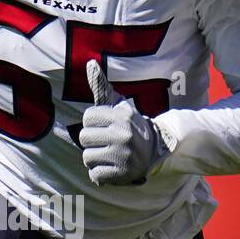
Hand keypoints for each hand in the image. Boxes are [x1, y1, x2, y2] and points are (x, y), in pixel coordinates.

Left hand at [79, 61, 165, 185]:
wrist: (155, 150)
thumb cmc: (129, 125)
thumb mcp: (119, 105)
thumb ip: (101, 86)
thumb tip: (90, 63)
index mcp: (121, 116)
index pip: (87, 117)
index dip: (93, 122)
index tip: (105, 125)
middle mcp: (123, 135)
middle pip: (84, 137)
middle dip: (92, 140)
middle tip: (107, 141)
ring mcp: (122, 155)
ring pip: (87, 157)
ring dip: (95, 158)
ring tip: (110, 155)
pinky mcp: (121, 174)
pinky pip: (95, 175)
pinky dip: (100, 174)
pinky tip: (112, 167)